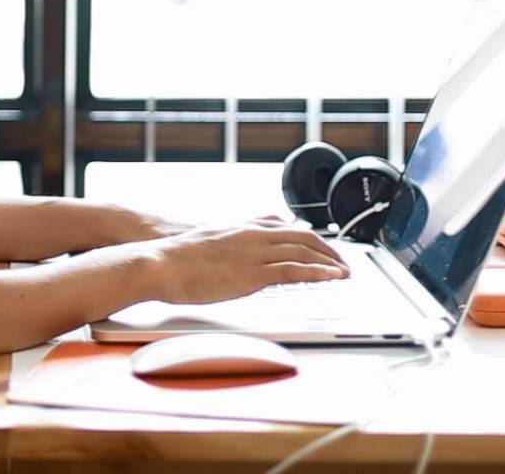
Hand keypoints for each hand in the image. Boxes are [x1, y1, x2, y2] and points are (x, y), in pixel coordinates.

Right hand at [152, 221, 348, 304]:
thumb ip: (228, 244)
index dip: (308, 236)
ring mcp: (253, 253)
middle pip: (301, 236)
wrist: (159, 263)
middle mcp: (252, 235)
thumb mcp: (207, 242)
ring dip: (329, 261)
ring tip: (344, 271)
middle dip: (326, 249)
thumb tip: (235, 255)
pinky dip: (316, 273)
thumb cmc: (176, 258)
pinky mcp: (252, 273)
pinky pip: (293, 271)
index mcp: (241, 227)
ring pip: (302, 251)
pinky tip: (330, 277)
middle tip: (341, 261)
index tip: (321, 246)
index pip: (285, 226)